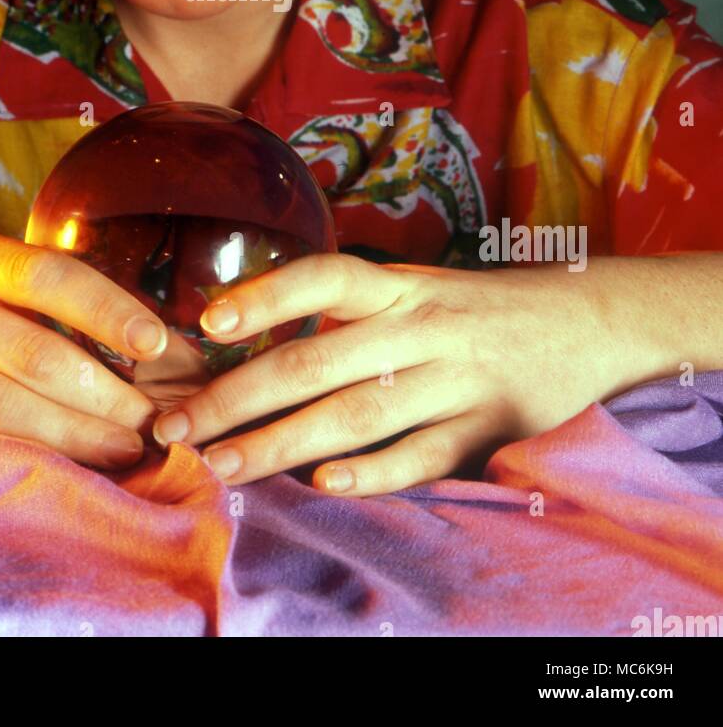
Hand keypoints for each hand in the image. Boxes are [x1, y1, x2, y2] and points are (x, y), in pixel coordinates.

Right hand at [0, 211, 168, 469]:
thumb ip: (0, 284)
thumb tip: (99, 329)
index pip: (42, 275)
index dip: (105, 309)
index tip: (156, 341)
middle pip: (30, 353)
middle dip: (103, 394)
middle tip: (155, 421)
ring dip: (67, 435)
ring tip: (119, 450)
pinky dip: (1, 459)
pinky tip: (45, 471)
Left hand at [151, 253, 625, 495]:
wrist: (587, 318)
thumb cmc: (476, 306)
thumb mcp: (416, 288)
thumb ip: (351, 313)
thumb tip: (252, 341)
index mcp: (400, 286)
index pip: (323, 279)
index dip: (265, 297)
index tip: (206, 322)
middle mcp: (422, 326)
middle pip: (318, 362)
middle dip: (237, 397)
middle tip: (177, 427)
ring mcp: (456, 379)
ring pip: (355, 415)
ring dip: (281, 443)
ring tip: (221, 465)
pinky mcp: (487, 428)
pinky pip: (422, 457)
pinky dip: (373, 474)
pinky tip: (324, 485)